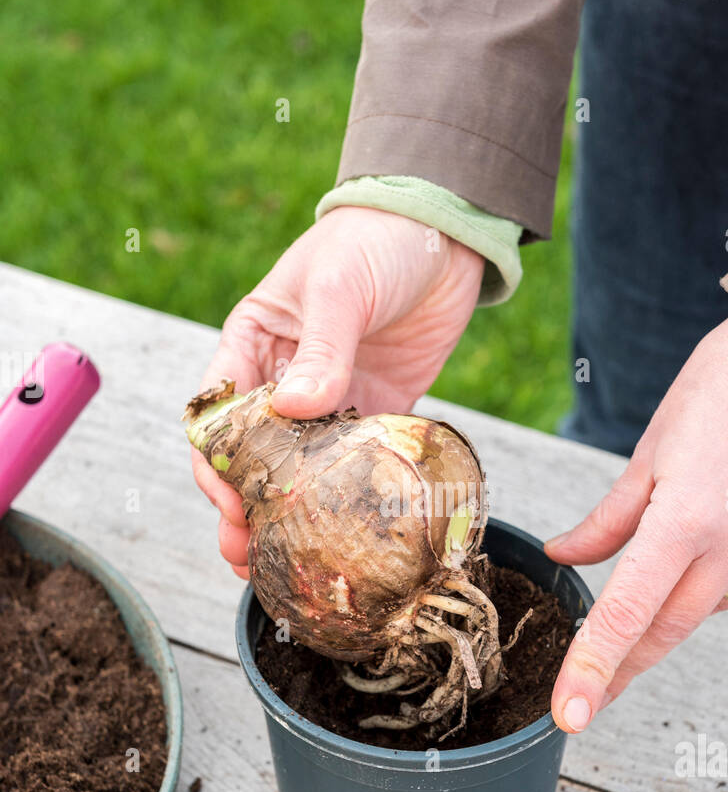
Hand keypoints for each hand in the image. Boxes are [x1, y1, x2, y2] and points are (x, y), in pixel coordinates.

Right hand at [192, 206, 483, 576]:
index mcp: (255, 343)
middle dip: (245, 506)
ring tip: (285, 562)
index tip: (231, 502)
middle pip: (253, 456)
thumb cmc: (376, 238)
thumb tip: (295, 409)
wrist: (446, 229)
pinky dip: (348, 498)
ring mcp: (333, 398)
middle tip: (248, 552)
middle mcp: (286, 378)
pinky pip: (358, 463)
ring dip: (290, 515)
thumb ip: (321, 349)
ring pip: (300, 470)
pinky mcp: (380, 410)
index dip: (217, 464)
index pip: (219, 415)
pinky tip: (346, 534)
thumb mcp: (340, 286)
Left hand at [546, 307, 727, 732]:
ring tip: (641, 594)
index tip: (568, 715)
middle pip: (665, 630)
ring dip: (664, 616)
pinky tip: (707, 547)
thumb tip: (564, 557)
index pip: (628, 611)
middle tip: (582, 702)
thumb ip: (608, 518)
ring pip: (702, 609)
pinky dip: (709, 582)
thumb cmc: (724, 385)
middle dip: (620, 670)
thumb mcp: (652, 448)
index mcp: (688, 516)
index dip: (594, 667)